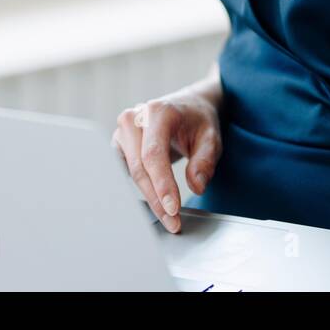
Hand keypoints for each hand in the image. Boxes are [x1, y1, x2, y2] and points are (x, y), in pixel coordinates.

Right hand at [111, 91, 221, 233]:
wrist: (188, 106)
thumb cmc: (198, 121)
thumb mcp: (211, 137)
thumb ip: (205, 161)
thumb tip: (196, 186)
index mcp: (157, 112)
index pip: (154, 154)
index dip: (162, 185)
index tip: (173, 209)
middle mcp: (134, 118)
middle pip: (139, 168)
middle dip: (156, 200)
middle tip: (173, 222)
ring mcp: (122, 131)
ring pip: (130, 173)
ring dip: (148, 197)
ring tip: (167, 217)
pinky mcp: (118, 144)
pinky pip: (125, 172)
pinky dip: (139, 190)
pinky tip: (152, 203)